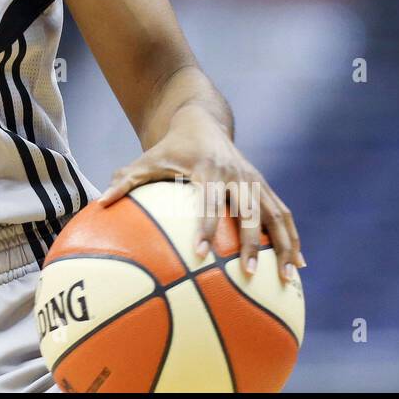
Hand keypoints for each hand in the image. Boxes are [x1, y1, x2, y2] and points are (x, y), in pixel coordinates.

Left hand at [97, 105, 304, 283]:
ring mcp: (253, 180)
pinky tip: (298, 264)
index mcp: (206, 169)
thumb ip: (126, 180)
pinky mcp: (263, 185)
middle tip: (248, 273)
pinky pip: (282, 213)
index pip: (207, 202)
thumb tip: (100, 204)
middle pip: (247, 211)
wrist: (202, 121)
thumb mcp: (146, 159)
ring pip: (275, 214)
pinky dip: (292, 237)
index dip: (206, 228)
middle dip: (250, 243)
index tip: (202, 255)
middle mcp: (235, 175)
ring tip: (288, 276)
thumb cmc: (170, 147)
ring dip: (284, 245)